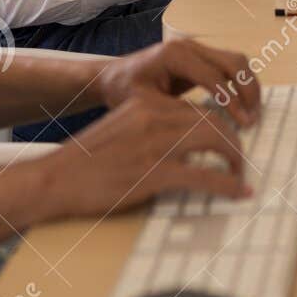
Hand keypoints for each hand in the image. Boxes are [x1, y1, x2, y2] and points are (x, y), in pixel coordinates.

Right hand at [33, 90, 251, 217]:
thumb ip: (150, 129)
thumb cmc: (86, 161)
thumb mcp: (121, 130)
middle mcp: (152, 116)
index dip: (219, 126)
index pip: (196, 108)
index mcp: (145, 103)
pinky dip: (228, 185)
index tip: (227, 142)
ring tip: (239, 175)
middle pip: (211, 119)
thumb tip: (184, 143)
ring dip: (235, 158)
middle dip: (233, 140)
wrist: (56, 178)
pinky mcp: (154, 172)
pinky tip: (238, 192)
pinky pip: (204, 176)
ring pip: (215, 140)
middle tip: (238, 161)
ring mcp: (154, 144)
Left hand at [90, 38, 260, 121]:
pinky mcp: (200, 57)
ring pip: (236, 61)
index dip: (232, 101)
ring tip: (252, 114)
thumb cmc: (123, 90)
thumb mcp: (144, 105)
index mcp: (174, 55)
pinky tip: (242, 106)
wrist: (111, 76)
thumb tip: (208, 127)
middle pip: (234, 61)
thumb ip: (175, 112)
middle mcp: (189, 46)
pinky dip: (241, 84)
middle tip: (253, 119)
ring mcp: (196, 48)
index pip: (214, 76)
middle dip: (249, 90)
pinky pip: (229, 66)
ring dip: (249, 86)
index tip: (244, 124)